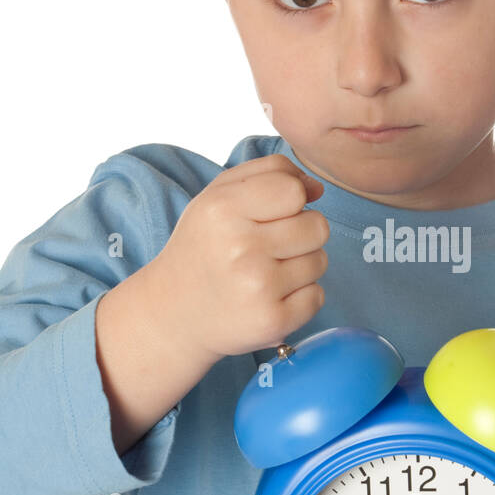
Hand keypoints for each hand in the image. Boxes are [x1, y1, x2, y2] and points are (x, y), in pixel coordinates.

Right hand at [146, 154, 328, 361]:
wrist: (173, 312)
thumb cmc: (204, 246)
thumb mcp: (219, 196)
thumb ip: (269, 172)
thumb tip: (317, 188)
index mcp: (223, 209)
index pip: (294, 191)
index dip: (291, 201)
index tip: (272, 215)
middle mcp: (240, 247)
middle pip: (317, 226)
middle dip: (301, 233)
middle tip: (269, 247)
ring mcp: (258, 287)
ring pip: (320, 261)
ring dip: (301, 266)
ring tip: (266, 272)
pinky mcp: (273, 321)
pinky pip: (317, 296)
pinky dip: (301, 297)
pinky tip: (271, 297)